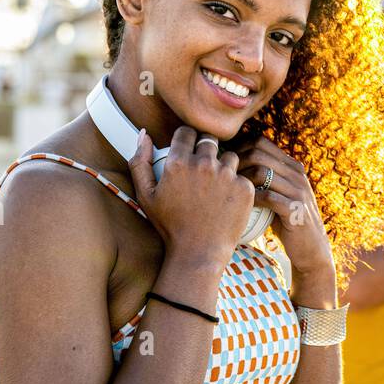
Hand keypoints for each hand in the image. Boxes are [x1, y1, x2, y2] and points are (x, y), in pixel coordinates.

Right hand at [130, 126, 254, 266]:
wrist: (198, 252)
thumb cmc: (169, 225)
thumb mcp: (145, 196)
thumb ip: (139, 162)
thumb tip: (143, 133)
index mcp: (178, 163)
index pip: (186, 132)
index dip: (186, 139)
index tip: (188, 149)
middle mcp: (203, 164)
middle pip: (209, 139)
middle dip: (206, 147)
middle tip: (203, 167)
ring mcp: (226, 175)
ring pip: (229, 155)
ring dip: (223, 165)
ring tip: (215, 185)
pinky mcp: (244, 187)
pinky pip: (241, 176)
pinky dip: (235, 184)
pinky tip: (226, 199)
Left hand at [233, 134, 334, 283]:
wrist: (311, 249)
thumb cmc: (286, 222)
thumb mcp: (280, 195)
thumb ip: (265, 180)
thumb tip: (230, 165)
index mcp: (292, 166)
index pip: (261, 142)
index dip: (238, 148)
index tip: (224, 164)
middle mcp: (297, 174)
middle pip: (259, 153)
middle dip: (235, 162)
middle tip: (221, 178)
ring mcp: (298, 191)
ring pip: (262, 172)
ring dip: (240, 180)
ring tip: (229, 192)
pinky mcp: (295, 209)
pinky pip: (267, 196)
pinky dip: (250, 199)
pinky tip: (240, 207)